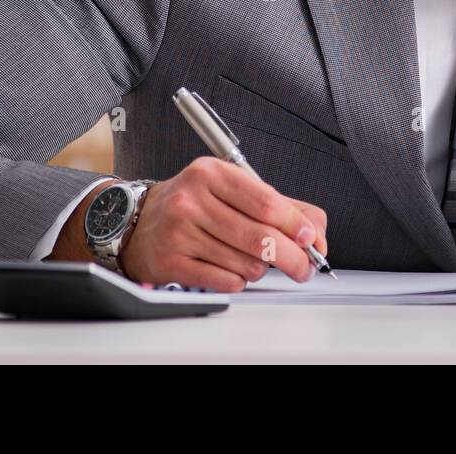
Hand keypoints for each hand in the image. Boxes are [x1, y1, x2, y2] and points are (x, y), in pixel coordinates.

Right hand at [118, 157, 328, 290]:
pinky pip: (225, 282)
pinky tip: (230, 269)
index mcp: (212, 173)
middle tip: (304, 267)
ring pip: (246, 263)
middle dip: (293, 258)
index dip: (296, 224)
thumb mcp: (233, 190)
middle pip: (261, 238)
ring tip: (252, 260)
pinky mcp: (171, 263)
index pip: (267, 202)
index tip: (311, 239)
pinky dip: (239, 281)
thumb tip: (316, 234)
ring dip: (260, 269)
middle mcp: (193, 199)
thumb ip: (281, 207)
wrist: (139, 222)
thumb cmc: (194, 205)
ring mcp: (180, 232)